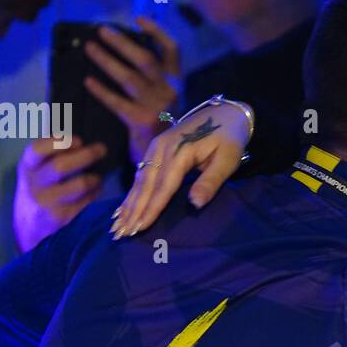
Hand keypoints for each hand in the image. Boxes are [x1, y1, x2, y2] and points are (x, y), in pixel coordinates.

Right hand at [13, 135, 106, 251]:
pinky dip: (95, 194)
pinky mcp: (62, 218)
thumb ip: (50, 158)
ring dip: (94, 178)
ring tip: (99, 177)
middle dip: (86, 155)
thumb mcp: (35, 173)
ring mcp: (48, 203)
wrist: (29, 229)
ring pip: (79, 185)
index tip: (77, 140)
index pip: (37, 150)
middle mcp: (35, 185)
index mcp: (27, 168)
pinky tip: (96, 190)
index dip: (58, 142)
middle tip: (101, 149)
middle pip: (61, 166)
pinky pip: (87, 202)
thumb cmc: (38, 192)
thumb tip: (82, 141)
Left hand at [81, 18, 180, 158]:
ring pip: (129, 77)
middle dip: (122, 42)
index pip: (172, 51)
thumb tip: (126, 57)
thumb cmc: (162, 129)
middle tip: (102, 31)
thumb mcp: (165, 102)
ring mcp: (157, 106)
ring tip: (90, 49)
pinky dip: (101, 90)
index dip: (156, 32)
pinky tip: (88, 82)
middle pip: (145, 58)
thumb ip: (153, 83)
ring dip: (107, 60)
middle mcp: (170, 91)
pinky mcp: (141, 121)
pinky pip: (117, 101)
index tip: (138, 19)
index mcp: (177, 84)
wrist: (169, 163)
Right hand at [110, 100, 251, 237]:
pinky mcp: (156, 148)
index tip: (139, 228)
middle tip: (121, 233)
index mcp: (180, 151)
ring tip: (117, 225)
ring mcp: (157, 147)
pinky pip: (141, 173)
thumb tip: (194, 204)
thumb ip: (210, 182)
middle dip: (133, 210)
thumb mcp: (228, 160)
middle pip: (145, 185)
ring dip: (128, 203)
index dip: (151, 209)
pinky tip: (123, 207)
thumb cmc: (230, 138)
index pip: (163, 186)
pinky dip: (132, 192)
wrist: (225, 113)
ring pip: (139, 180)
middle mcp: (162, 148)